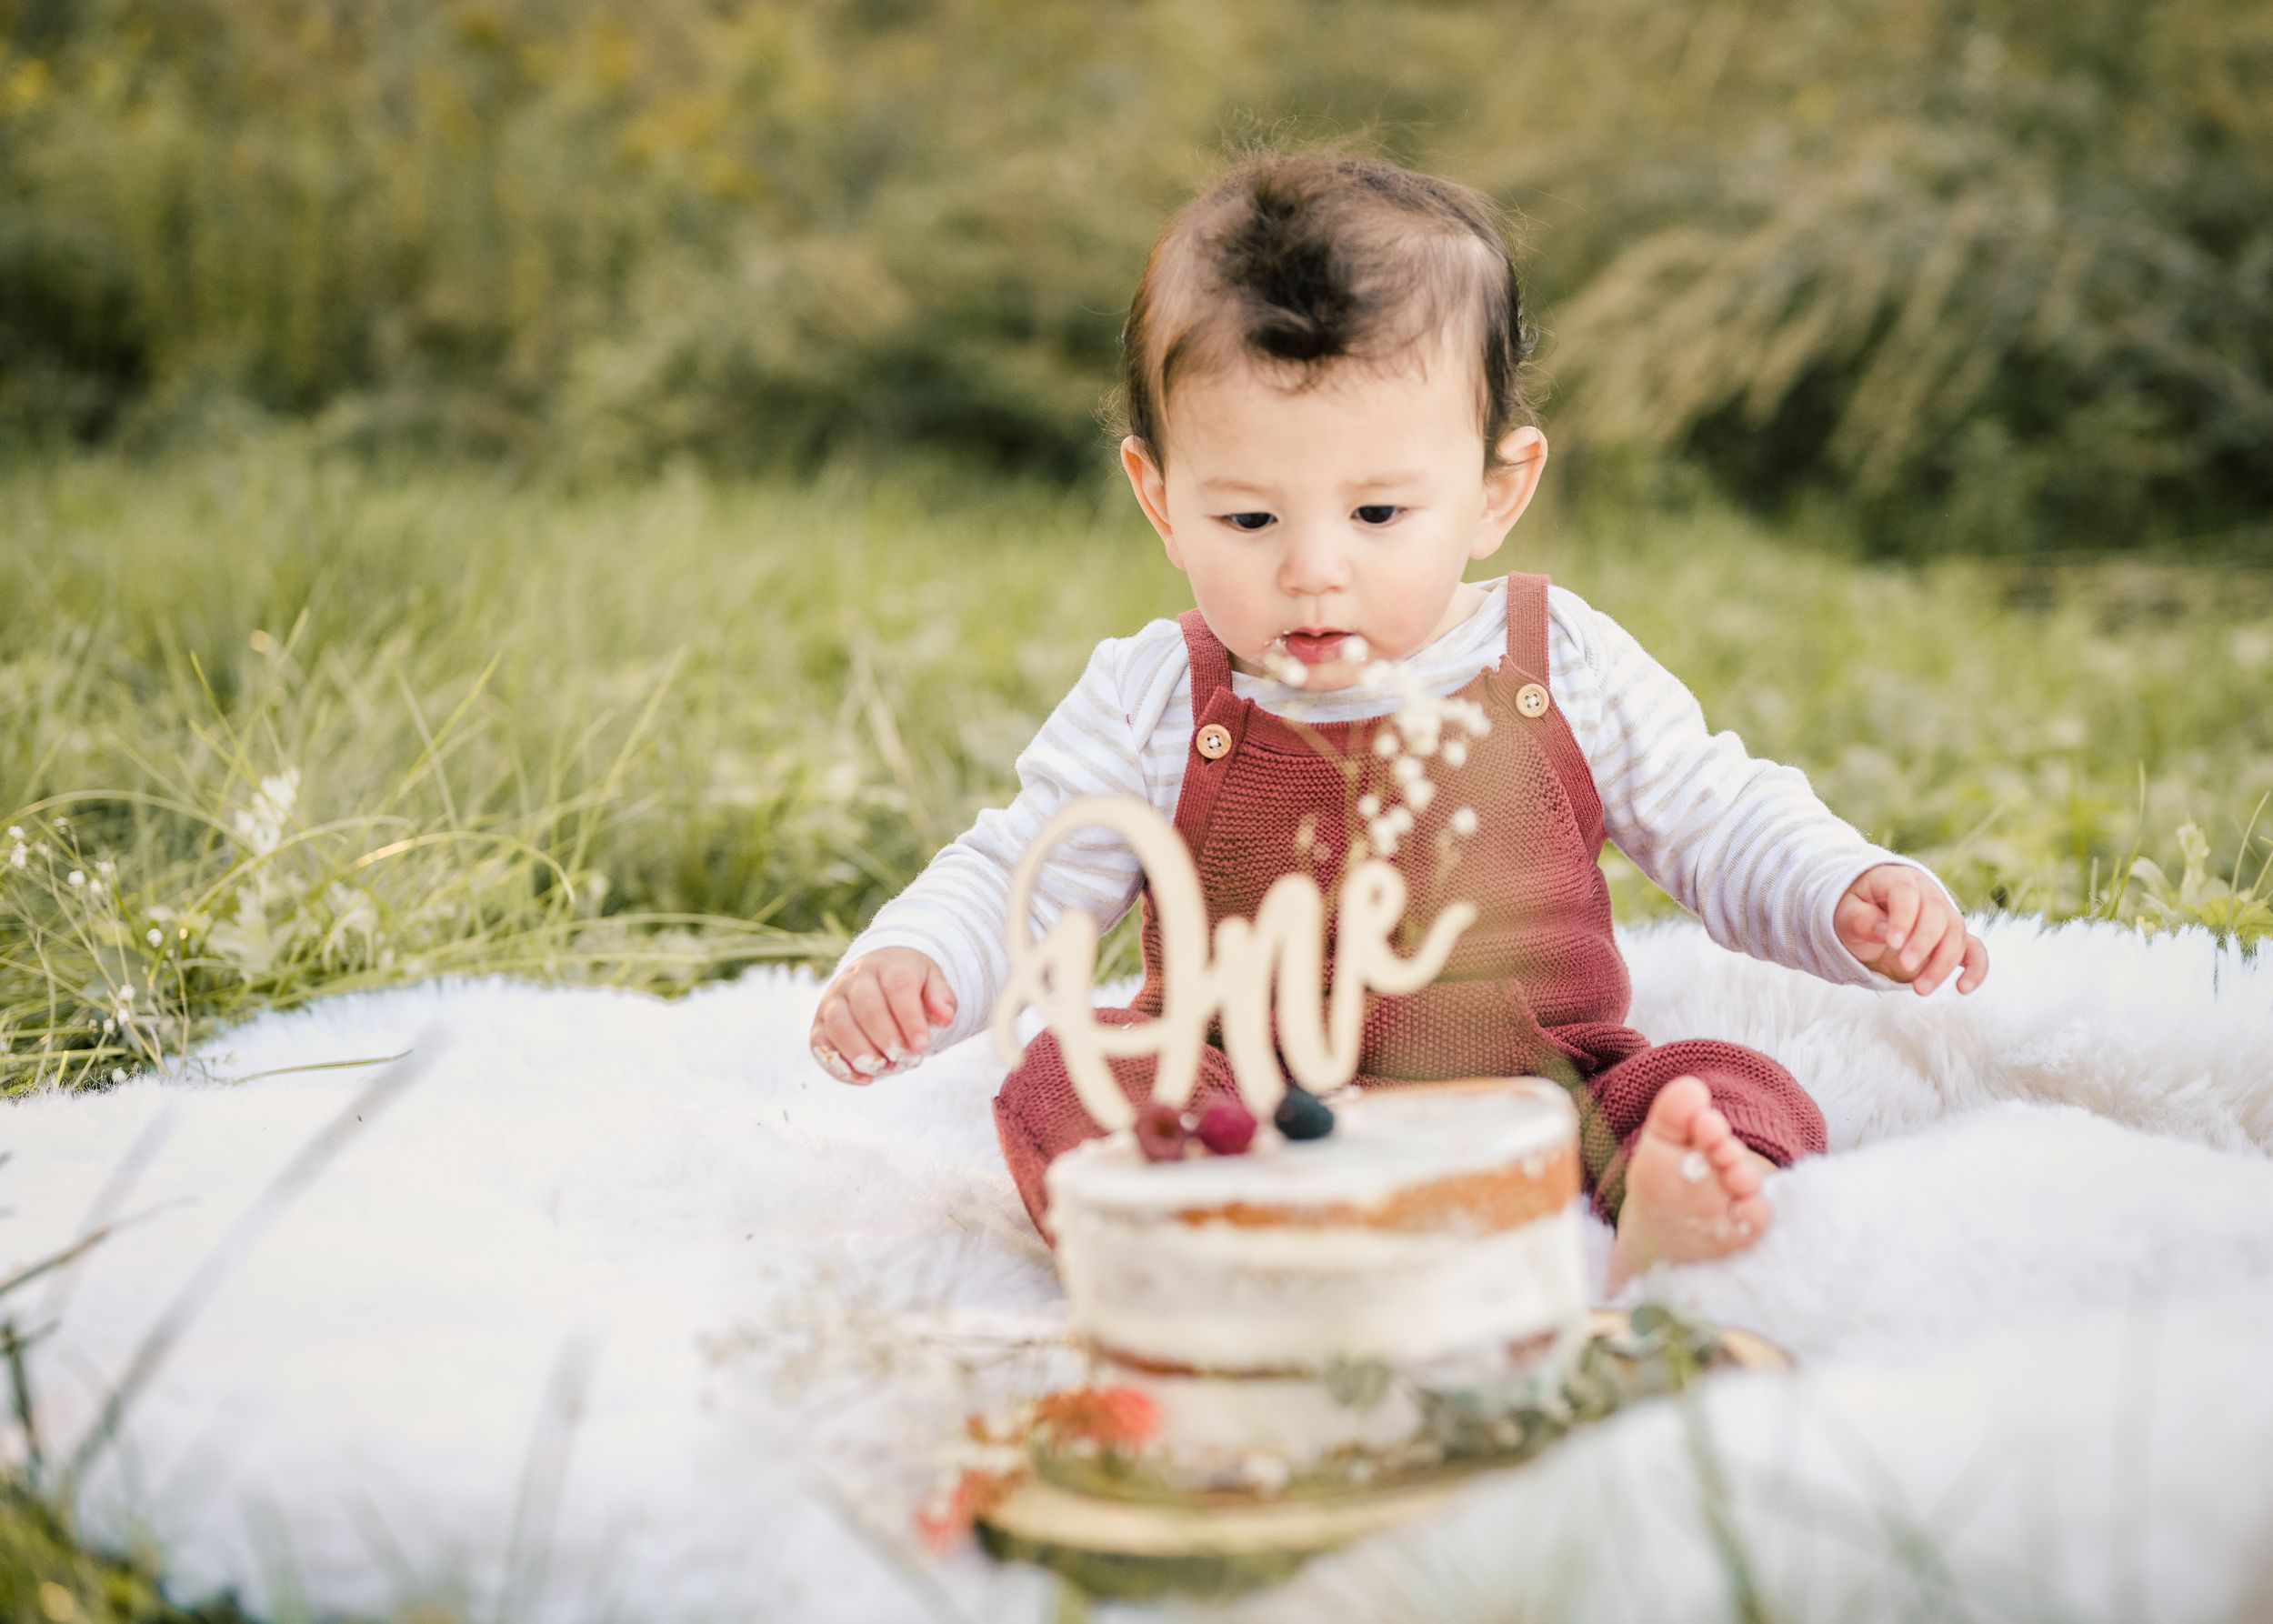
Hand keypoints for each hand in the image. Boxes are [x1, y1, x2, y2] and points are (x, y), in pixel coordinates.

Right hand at [810, 947, 957, 1083]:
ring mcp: (833, 999)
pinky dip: (838, 1066)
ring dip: (861, 1053)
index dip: (909, 1019)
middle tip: (906, 1061)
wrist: (877, 972)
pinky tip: (864, 1078)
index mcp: (888, 965)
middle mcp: (855, 979)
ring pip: (838, 1025)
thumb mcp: (932, 982)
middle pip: (866, 1007)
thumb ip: (941, 999)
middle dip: (886, 1039)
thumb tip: (945, 1017)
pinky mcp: (819, 1022)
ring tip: (884, 1070)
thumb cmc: (909, 983)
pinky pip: (820, 1044)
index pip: (898, 988)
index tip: (923, 1046)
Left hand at [1834, 864, 1987, 995]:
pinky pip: (1975, 950)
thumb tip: (1885, 932)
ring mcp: (1945, 915)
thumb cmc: (1855, 912)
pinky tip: (1963, 988)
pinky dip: (1975, 968)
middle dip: (1924, 943)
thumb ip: (1861, 920)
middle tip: (1905, 966)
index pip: (1906, 891)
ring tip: (1920, 989)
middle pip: (1937, 914)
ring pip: (1956, 935)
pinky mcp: (1954, 939)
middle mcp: (1927, 893)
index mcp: (1897, 880)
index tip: (1892, 943)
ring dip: (1942, 964)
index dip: (1904, 917)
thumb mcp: (1846, 914)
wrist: (1868, 917)